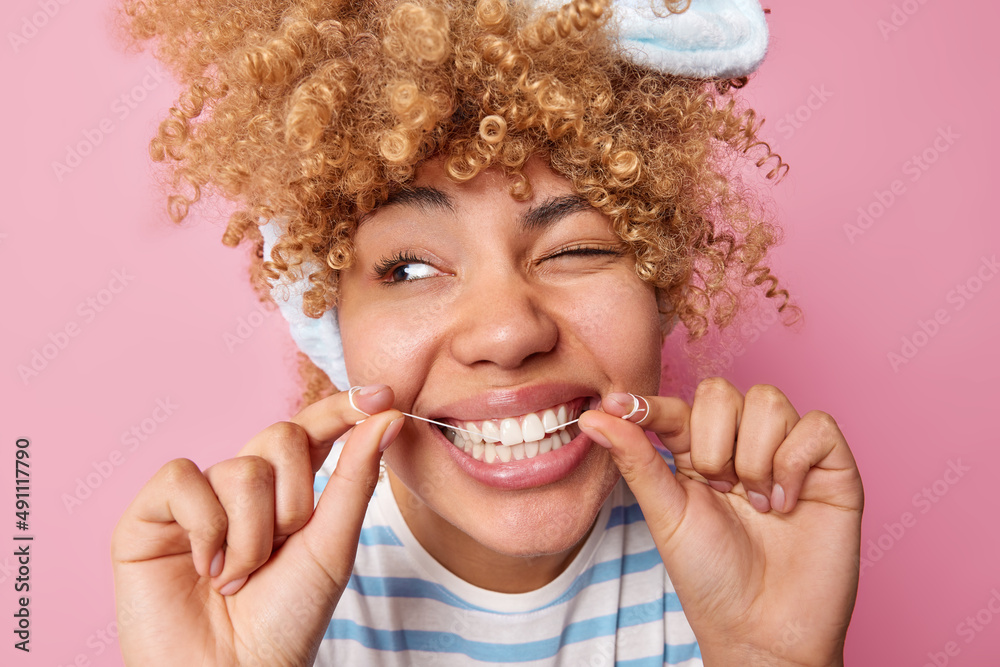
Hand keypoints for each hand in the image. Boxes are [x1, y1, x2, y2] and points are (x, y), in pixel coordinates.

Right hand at [111, 385, 403, 665]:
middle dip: (293, 498)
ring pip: (236, 467)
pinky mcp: (148, 517)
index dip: (343, 408)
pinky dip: (205, 525)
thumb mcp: (332, 544)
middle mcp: (240, 490)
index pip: (314, 431)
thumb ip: (355, 477)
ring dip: (251, 533)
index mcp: (286, 493)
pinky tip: (206, 567)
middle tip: (281, 548)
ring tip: (239, 577)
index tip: (382, 393)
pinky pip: (182, 478)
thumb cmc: (286, 619)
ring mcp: (195, 502)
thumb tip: (386, 414)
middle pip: (280, 437)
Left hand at [578, 378, 862, 666]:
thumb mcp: (665, 514)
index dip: (648, 404)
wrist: (762, 630)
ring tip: (755, 502)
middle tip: (719, 490)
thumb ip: (635, 460)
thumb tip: (592, 418)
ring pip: (767, 401)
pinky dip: (793, 462)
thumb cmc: (711, 578)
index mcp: (699, 453)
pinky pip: (815, 426)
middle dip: (711, 442)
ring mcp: (789, 453)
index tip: (616, 406)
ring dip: (752, 455)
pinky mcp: (831, 468)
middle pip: (722, 393)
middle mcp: (743, 445)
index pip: (676, 407)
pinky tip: (785, 503)